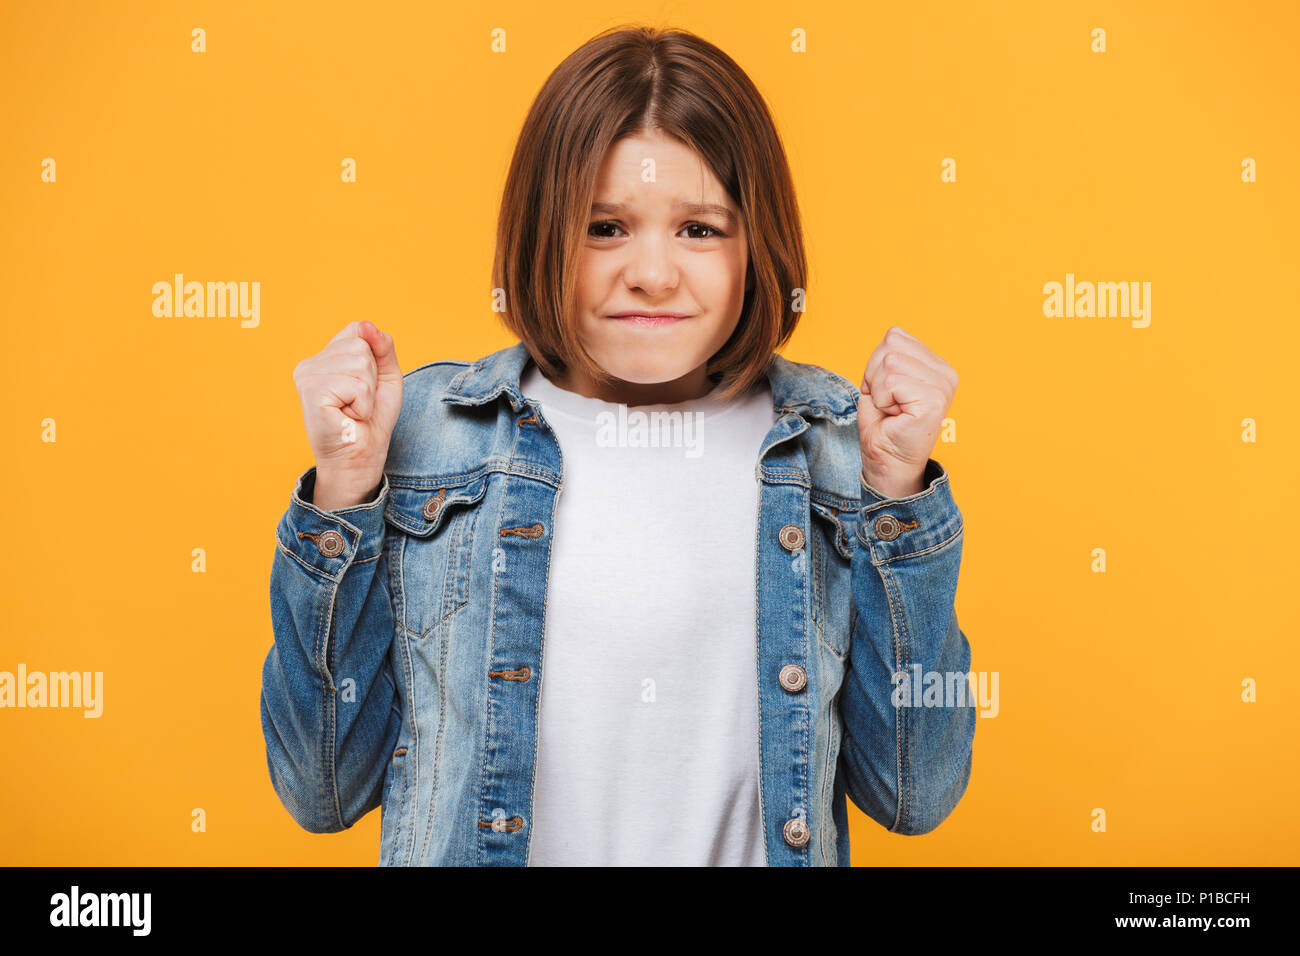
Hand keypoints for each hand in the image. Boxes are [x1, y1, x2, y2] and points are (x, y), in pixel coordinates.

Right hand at [292, 321, 403, 505]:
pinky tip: (348, 416)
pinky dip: (362, 404)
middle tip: (358, 403)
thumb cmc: (370, 420)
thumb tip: (368, 324)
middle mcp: (310, 363)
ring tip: (353, 410)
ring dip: (367, 393)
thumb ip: (382, 346)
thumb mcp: (385, 377)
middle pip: (360, 345)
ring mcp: (307, 376)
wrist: (360, 458)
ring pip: (360, 363)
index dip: (374, 357)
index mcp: (324, 357)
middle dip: (372, 378)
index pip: (358, 329)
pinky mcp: (311, 391)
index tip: (365, 386)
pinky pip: (355, 384)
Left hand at [857, 326, 957, 497]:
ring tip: (892, 409)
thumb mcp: (881, 380)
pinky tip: (896, 415)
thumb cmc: (883, 425)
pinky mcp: (934, 400)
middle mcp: (945, 373)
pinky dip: (882, 400)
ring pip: (889, 362)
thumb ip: (889, 355)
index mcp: (936, 364)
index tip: (886, 392)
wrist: (887, 461)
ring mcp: (942, 386)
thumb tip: (892, 335)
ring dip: (879, 390)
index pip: (895, 336)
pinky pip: (891, 382)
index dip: (877, 364)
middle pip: (890, 344)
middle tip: (887, 402)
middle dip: (875, 375)